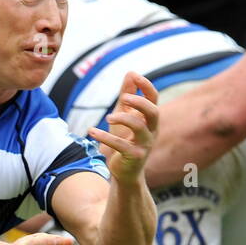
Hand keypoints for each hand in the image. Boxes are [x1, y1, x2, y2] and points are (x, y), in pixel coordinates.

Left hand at [89, 72, 157, 187]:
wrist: (124, 172)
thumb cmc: (125, 141)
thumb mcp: (124, 116)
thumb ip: (127, 96)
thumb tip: (130, 73)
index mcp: (150, 119)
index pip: (154, 99)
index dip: (146, 86)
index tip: (134, 76)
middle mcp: (151, 131)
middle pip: (154, 112)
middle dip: (140, 103)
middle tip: (124, 98)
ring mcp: (145, 145)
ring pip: (139, 127)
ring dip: (122, 119)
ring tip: (107, 117)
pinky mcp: (134, 157)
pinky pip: (120, 145)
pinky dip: (104, 137)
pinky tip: (91, 131)